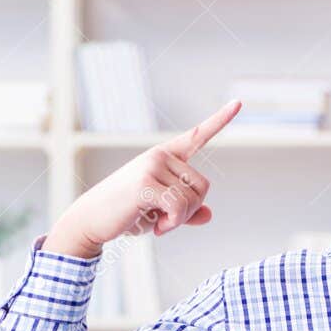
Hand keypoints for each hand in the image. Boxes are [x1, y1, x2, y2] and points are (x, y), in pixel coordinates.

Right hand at [44, 100, 242, 258]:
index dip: (220, 119)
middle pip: (203, 187)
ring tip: (157, 222)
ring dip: (179, 220)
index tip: (238, 103)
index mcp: (164, 157)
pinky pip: (178, 207)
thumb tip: (208, 214)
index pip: (196, 135)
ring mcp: (152, 167)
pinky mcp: (145, 183)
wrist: (91, 219)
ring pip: (192, 200)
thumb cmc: (125, 214)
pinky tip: (156, 227)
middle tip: (165, 219)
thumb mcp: (160, 212)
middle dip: (189, 211)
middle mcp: (160, 156)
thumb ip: (185, 212)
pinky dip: (172, 224)